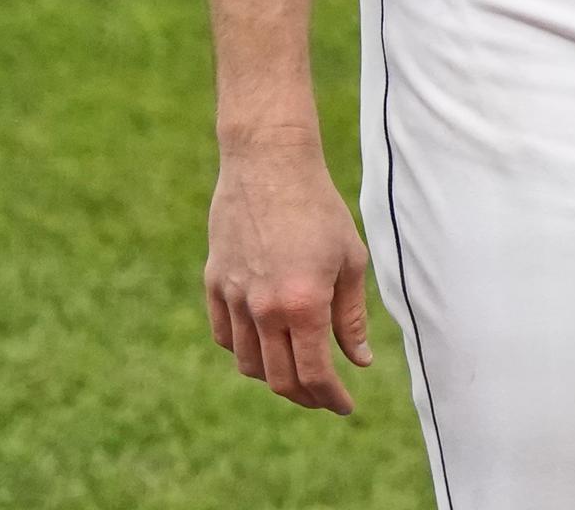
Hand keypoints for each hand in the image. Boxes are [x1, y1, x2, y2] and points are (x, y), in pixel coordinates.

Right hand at [204, 134, 373, 412]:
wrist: (269, 167)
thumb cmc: (320, 210)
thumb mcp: (350, 260)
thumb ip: (351, 316)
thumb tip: (359, 360)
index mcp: (302, 304)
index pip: (313, 372)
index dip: (330, 396)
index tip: (345, 406)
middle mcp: (262, 308)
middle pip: (277, 378)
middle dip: (304, 396)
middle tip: (325, 397)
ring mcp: (233, 298)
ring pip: (248, 363)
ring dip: (273, 377)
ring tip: (298, 373)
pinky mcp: (214, 284)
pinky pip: (225, 336)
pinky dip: (246, 351)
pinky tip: (266, 346)